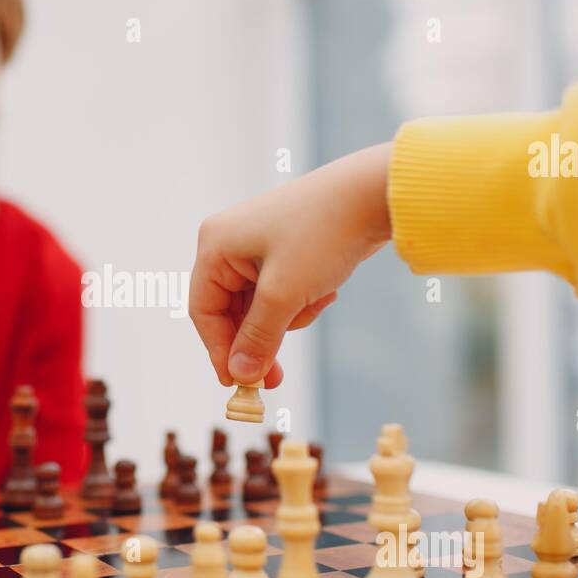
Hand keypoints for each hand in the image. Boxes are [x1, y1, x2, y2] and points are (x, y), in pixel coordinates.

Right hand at [189, 141, 393, 387]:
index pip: (204, 311)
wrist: (374, 195)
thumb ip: (258, 337)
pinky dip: (301, 301)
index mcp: (216, 245)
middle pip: (231, 312)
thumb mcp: (285, 294)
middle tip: (275, 378)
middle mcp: (230, 243)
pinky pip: (280, 293)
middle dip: (260, 339)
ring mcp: (257, 245)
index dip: (219, 350)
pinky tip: (326, 288)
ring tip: (318, 300)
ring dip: (288, 317)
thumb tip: (240, 374)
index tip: (238, 383)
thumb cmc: (323, 233)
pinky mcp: (284, 250)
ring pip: (259, 307)